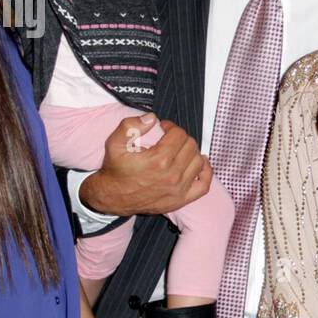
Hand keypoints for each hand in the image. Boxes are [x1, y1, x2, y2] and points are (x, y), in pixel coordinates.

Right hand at [81, 114, 211, 216]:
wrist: (112, 197)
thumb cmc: (115, 170)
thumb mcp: (114, 143)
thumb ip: (131, 126)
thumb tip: (152, 118)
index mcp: (158, 160)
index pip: (179, 135)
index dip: (171, 127)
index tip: (163, 128)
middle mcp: (172, 176)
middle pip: (190, 146)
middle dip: (181, 138)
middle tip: (170, 139)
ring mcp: (179, 189)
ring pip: (198, 161)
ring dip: (191, 152)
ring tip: (179, 151)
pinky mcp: (181, 200)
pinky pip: (204, 185)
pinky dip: (205, 172)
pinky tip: (199, 163)